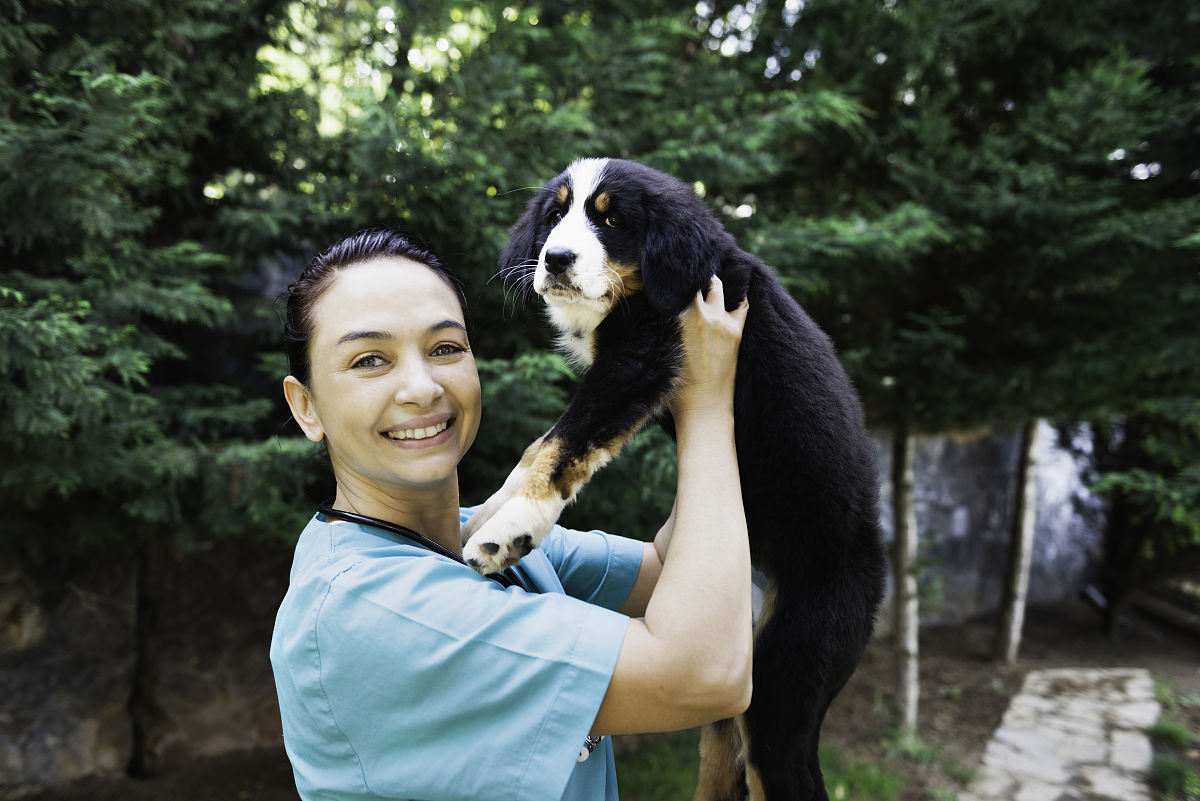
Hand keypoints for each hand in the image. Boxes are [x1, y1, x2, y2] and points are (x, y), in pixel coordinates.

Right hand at [669, 276, 748, 420]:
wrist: (704, 408)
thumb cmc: (676, 388)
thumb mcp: (660, 353)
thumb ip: (661, 328)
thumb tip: (656, 312)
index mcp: (674, 318)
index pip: (673, 286)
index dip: (670, 279)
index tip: (667, 276)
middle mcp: (697, 313)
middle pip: (694, 279)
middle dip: (690, 276)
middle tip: (688, 276)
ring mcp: (719, 320)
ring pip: (716, 285)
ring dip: (711, 282)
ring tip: (708, 282)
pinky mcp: (736, 331)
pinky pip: (742, 304)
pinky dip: (738, 297)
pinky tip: (733, 296)